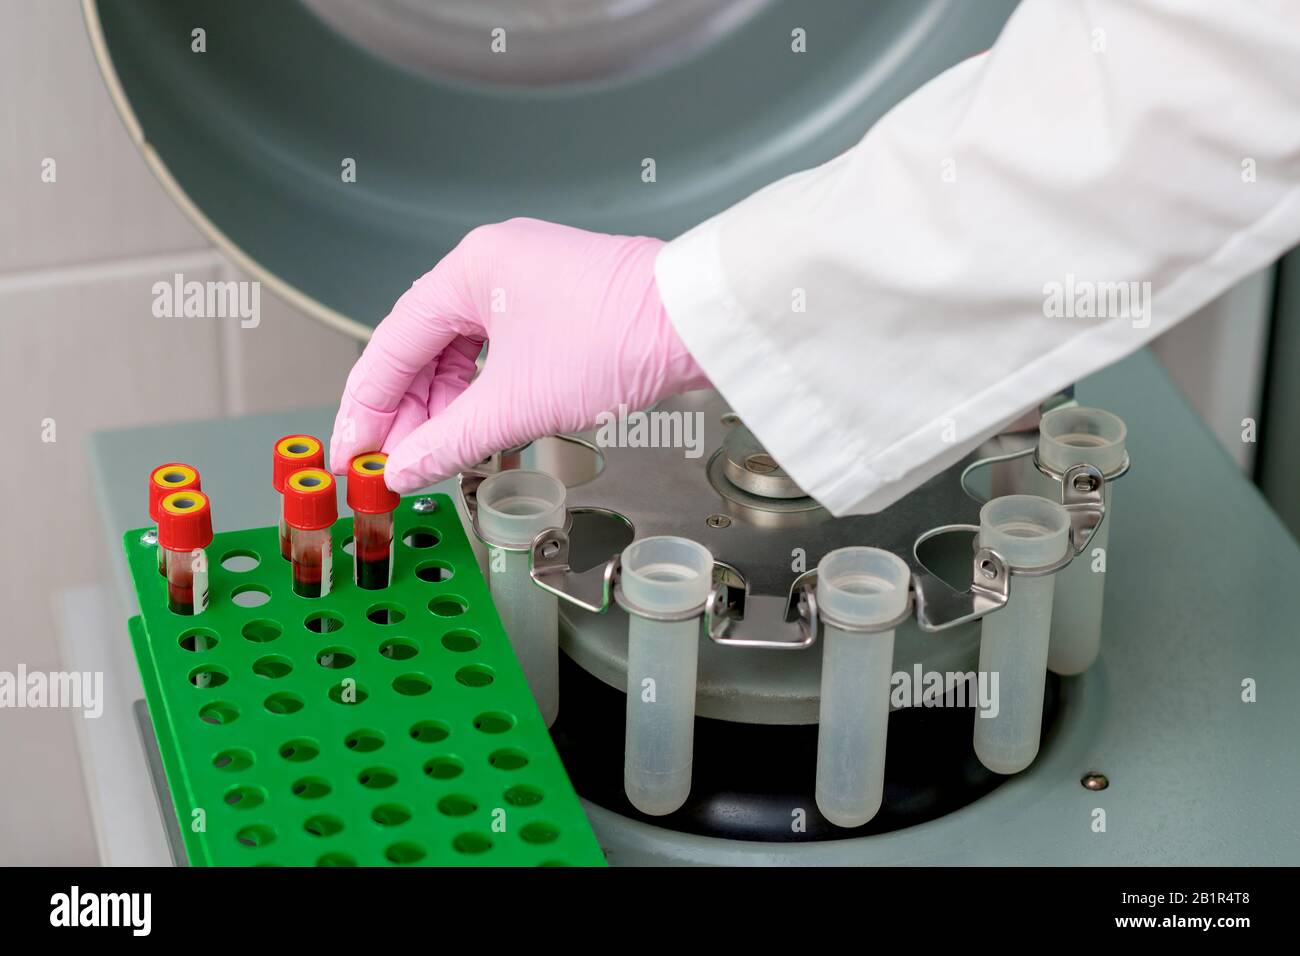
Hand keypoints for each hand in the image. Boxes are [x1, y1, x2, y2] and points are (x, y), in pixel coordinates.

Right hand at [329, 218, 709, 492]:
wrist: (700, 323)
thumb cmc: (618, 339)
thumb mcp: (518, 403)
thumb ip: (449, 441)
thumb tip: (404, 470)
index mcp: (471, 268)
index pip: (393, 342)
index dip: (366, 405)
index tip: (351, 450)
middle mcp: (496, 264)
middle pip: (425, 346)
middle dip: (406, 411)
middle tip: (388, 464)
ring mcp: (530, 281)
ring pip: (463, 351)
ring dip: (445, 407)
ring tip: (432, 456)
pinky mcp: (560, 304)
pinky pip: (500, 352)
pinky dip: (483, 393)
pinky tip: (476, 429)